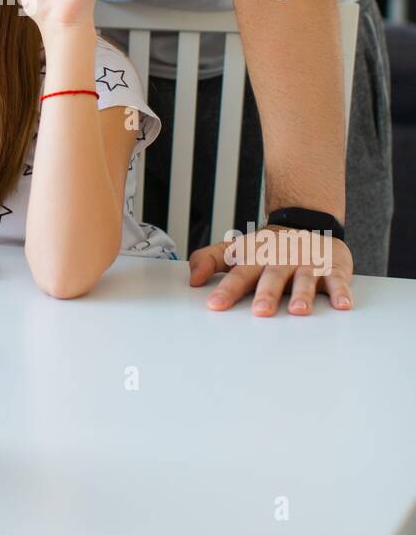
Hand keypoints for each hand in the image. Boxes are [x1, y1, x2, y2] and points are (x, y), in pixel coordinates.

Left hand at [189, 226, 353, 314]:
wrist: (306, 223)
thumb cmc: (267, 248)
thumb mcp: (236, 250)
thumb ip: (210, 260)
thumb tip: (192, 279)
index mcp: (256, 258)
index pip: (238, 275)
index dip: (226, 289)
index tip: (214, 305)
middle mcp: (281, 260)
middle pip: (272, 277)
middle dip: (266, 294)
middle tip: (260, 311)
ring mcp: (307, 264)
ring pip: (304, 280)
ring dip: (302, 295)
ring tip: (298, 310)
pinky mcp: (332, 267)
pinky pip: (337, 281)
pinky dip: (341, 292)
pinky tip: (342, 305)